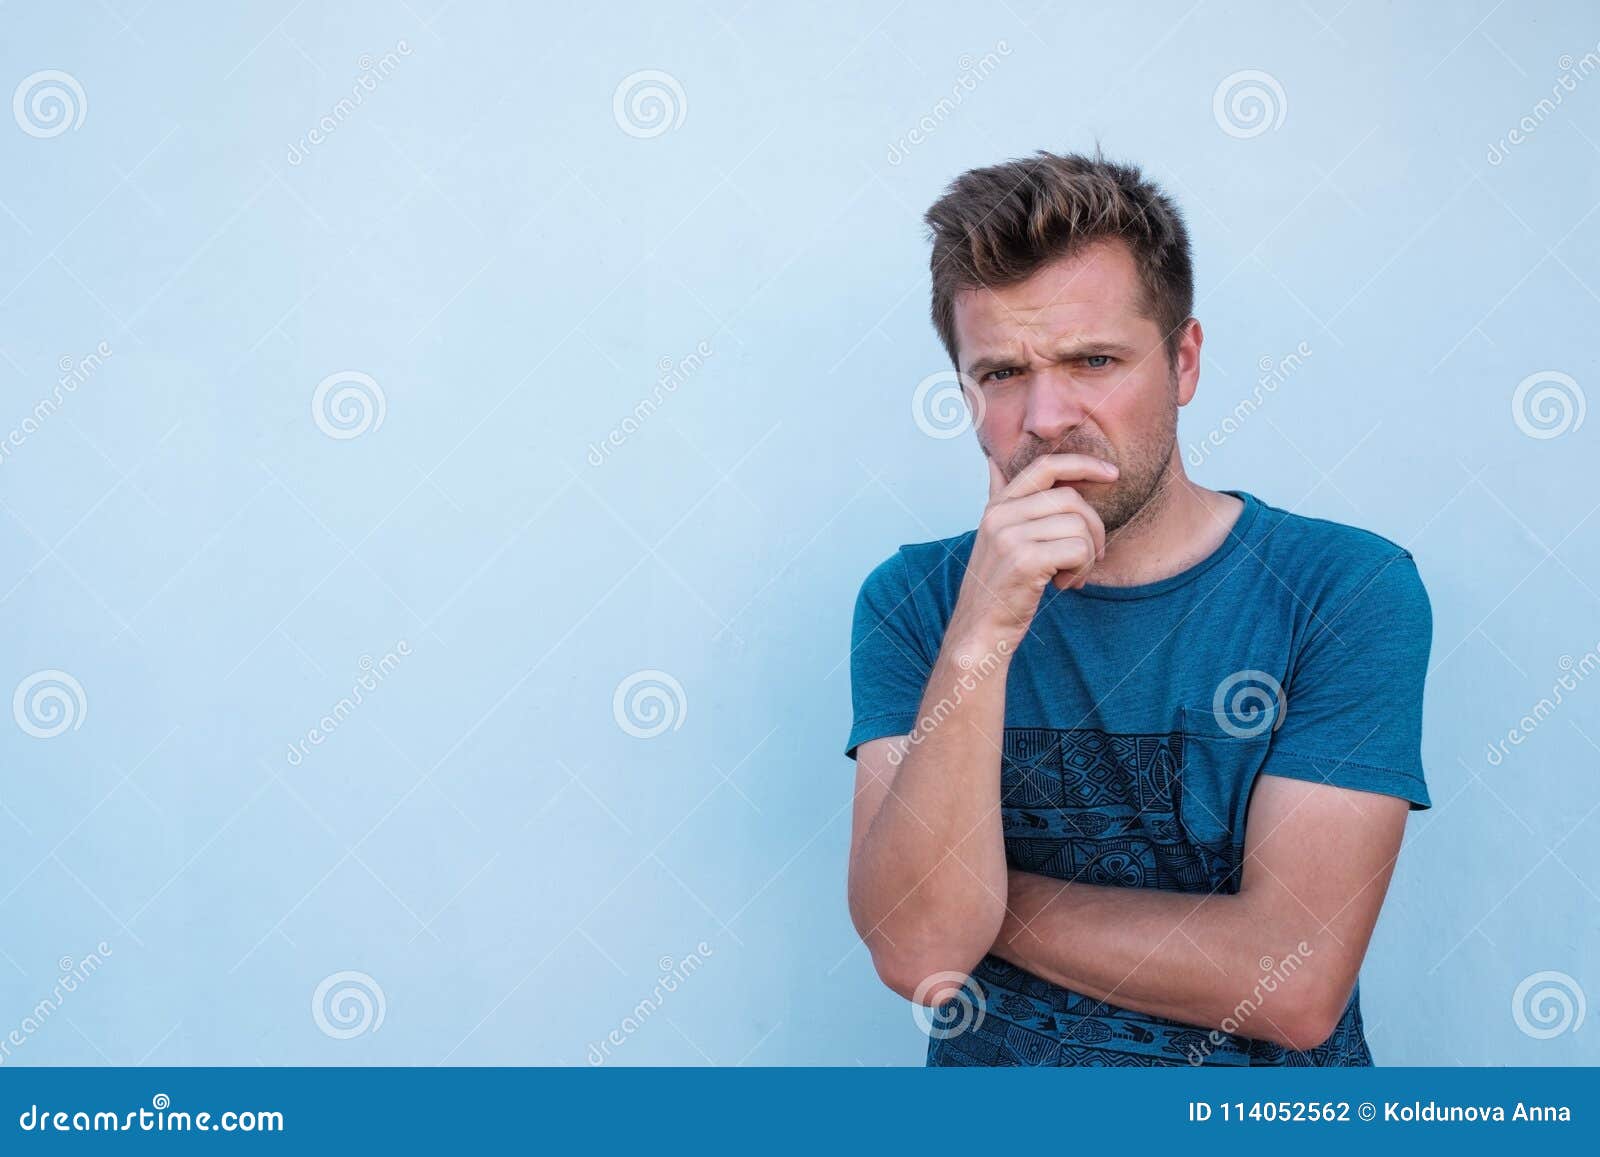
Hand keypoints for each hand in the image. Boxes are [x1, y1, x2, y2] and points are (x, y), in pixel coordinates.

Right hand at [950, 453, 1116, 643]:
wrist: (979, 632)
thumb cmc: (996, 588)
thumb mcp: (993, 537)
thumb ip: (998, 498)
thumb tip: (992, 461)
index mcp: (997, 507)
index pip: (1045, 466)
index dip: (1083, 464)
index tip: (1112, 473)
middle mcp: (1000, 516)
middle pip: (1071, 499)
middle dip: (1094, 528)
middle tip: (1091, 557)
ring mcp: (1010, 536)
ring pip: (1078, 526)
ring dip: (1087, 556)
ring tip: (1070, 577)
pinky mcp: (1025, 560)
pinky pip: (1078, 550)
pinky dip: (1082, 570)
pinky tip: (1064, 585)